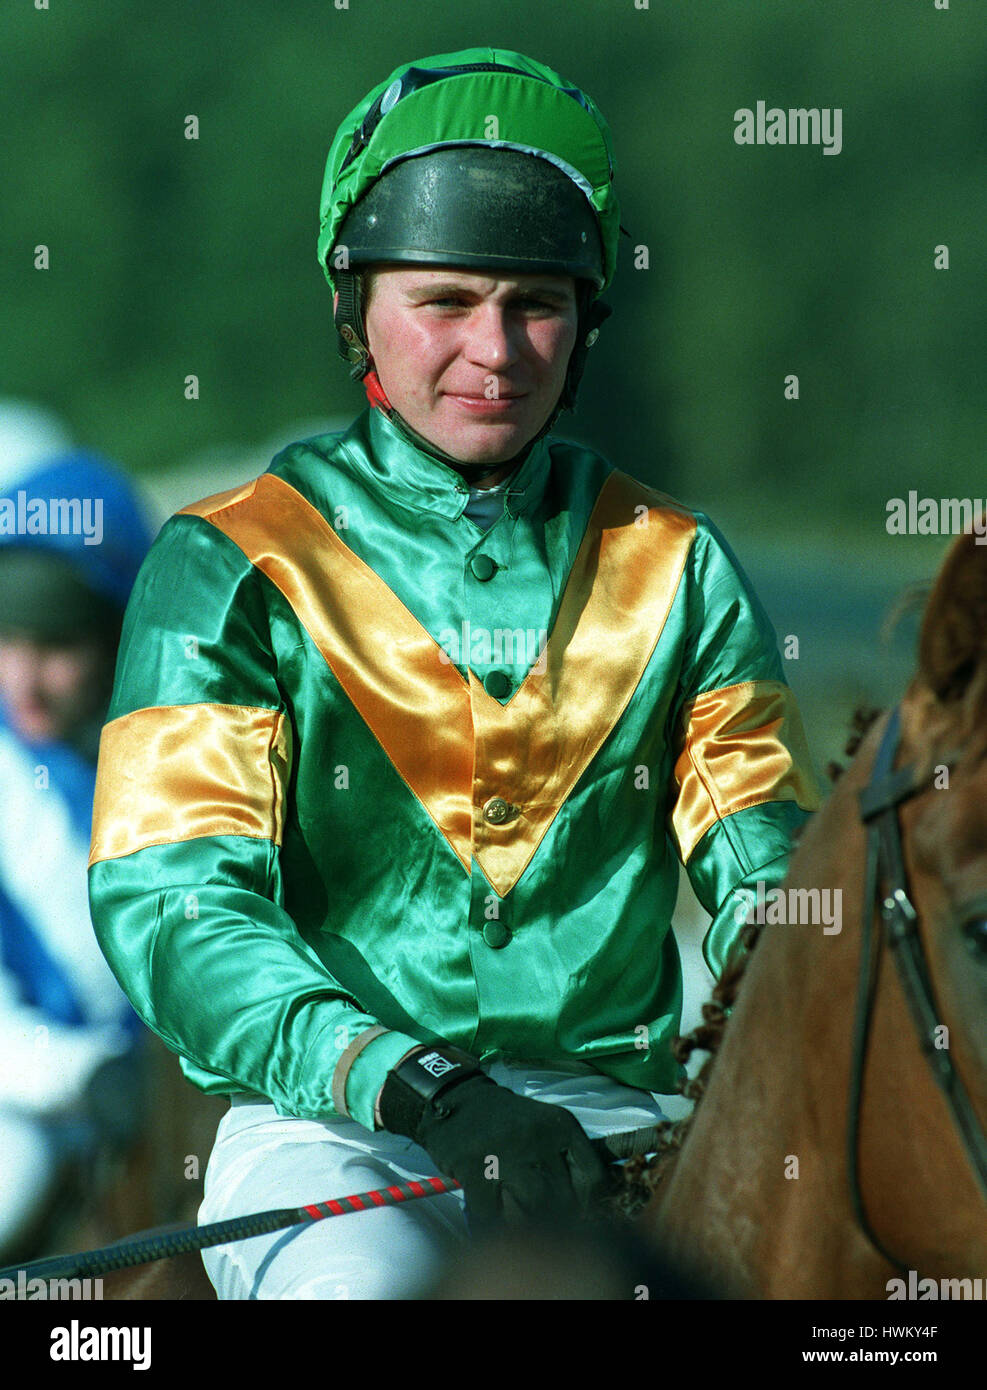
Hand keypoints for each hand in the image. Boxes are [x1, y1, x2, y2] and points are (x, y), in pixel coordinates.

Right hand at [412, 1074, 608, 1234]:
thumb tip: (594, 1204)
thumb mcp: (548, 1125)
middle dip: (559, 1219)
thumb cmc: (510, 1122)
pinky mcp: (473, 1168)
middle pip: (563, 1199)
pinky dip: (492, 1226)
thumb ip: (570, 1158)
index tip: (580, 1216)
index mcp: (562, 1126)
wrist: (459, 1099)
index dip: (590, 1206)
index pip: (593, 1178)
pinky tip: (492, 1225)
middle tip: (549, 1227)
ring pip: (531, 1208)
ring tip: (522, 1229)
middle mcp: (538, 1137)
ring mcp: (504, 1152)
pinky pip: (490, 1214)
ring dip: (527, 1224)